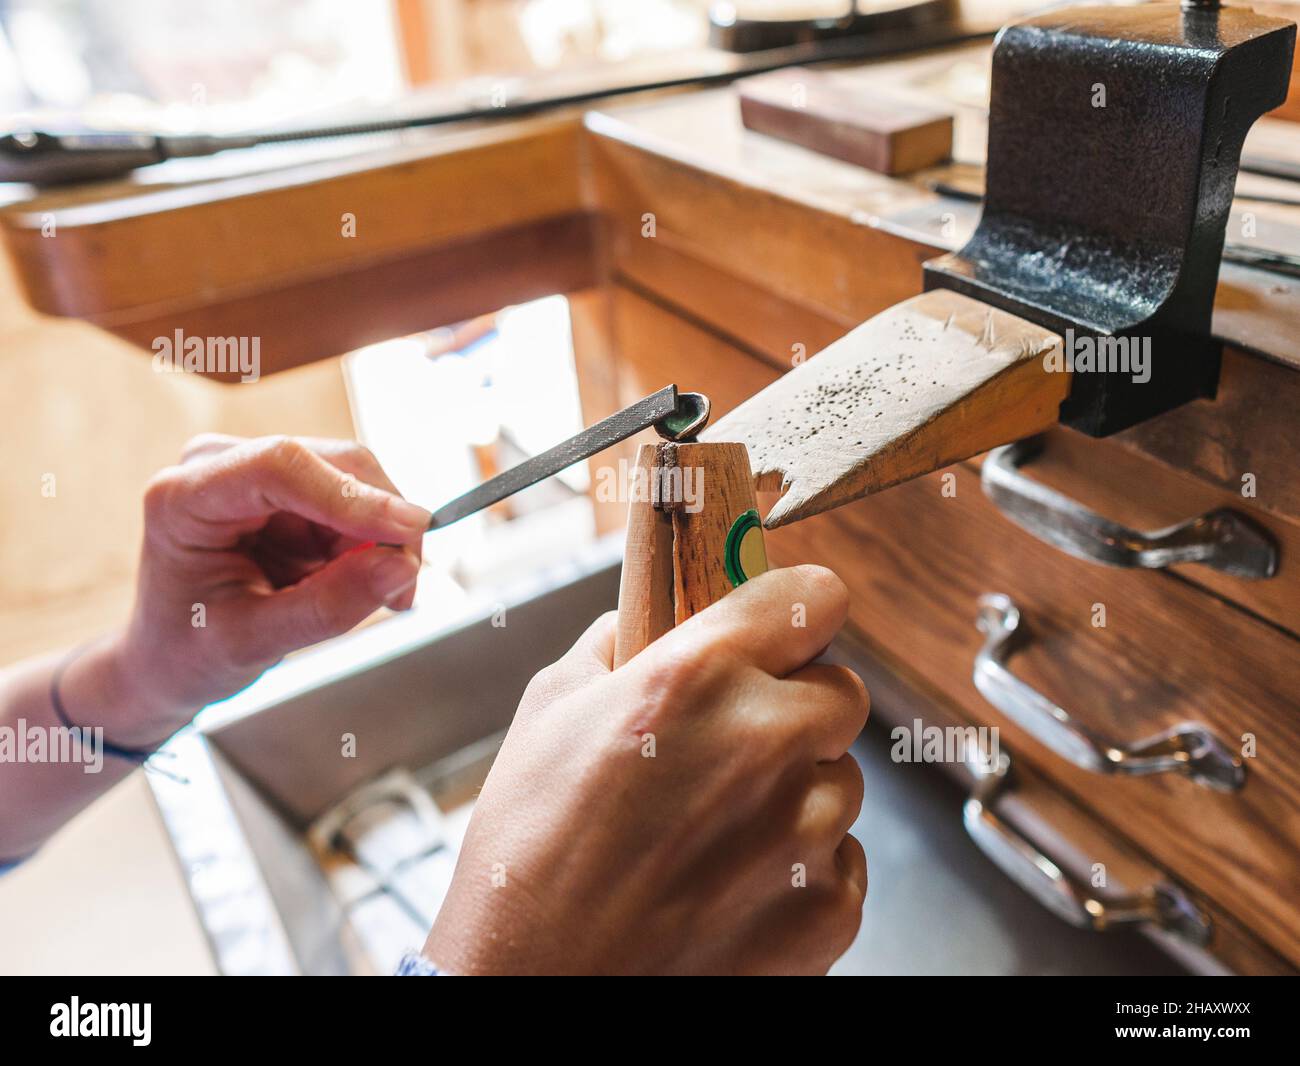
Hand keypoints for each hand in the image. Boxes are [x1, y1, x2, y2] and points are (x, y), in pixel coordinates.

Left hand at [103, 435, 430, 745]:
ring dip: (384, 535)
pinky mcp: (289, 486)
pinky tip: (366, 579)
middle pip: (331, 464)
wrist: (169, 658)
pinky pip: (357, 499)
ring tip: (385, 595)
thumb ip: (327, 607)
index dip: (351, 496)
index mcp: (184, 498)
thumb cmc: (189, 652)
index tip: (409, 531)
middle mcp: (219, 465)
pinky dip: (376, 539)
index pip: (279, 468)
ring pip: (356, 479)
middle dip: (382, 522)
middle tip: (404, 589)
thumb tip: (400, 569)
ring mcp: (256, 470)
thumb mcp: (254, 643)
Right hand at [424, 565, 868, 974]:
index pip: (815, 596)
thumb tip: (645, 620)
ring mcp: (806, 831)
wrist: (535, 985)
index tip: (787, 626)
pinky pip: (843, 858)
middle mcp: (767, 743)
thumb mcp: (548, 710)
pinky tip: (730, 881)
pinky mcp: (827, 908)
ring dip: (795, 791)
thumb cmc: (529, 853)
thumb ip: (616, 645)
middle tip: (732, 742)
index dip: (797, 610)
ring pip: (841, 779)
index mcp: (699, 677)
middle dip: (795, 706)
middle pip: (841, 691)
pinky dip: (801, 865)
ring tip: (714, 829)